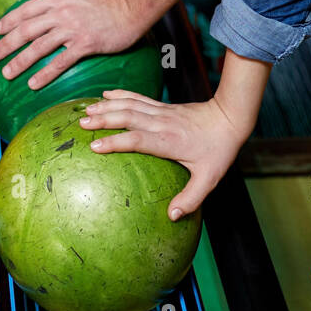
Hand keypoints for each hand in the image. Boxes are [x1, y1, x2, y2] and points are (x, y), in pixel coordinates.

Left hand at [0, 0, 138, 86]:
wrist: (132, 3)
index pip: (26, 9)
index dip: (10, 20)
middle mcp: (60, 13)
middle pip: (27, 30)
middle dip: (8, 44)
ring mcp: (71, 29)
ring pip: (39, 47)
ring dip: (20, 62)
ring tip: (7, 73)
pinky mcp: (84, 44)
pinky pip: (60, 62)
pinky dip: (45, 74)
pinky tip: (33, 83)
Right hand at [79, 91, 246, 218]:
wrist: (228, 118)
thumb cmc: (218, 150)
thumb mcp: (208, 178)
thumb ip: (190, 198)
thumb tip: (172, 216)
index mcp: (168, 142)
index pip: (136, 139)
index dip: (114, 141)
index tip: (94, 146)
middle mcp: (161, 124)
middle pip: (127, 117)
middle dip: (103, 118)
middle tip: (81, 123)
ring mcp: (161, 112)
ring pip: (129, 105)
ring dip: (107, 106)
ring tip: (86, 109)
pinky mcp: (162, 106)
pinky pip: (138, 98)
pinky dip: (120, 94)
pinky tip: (106, 94)